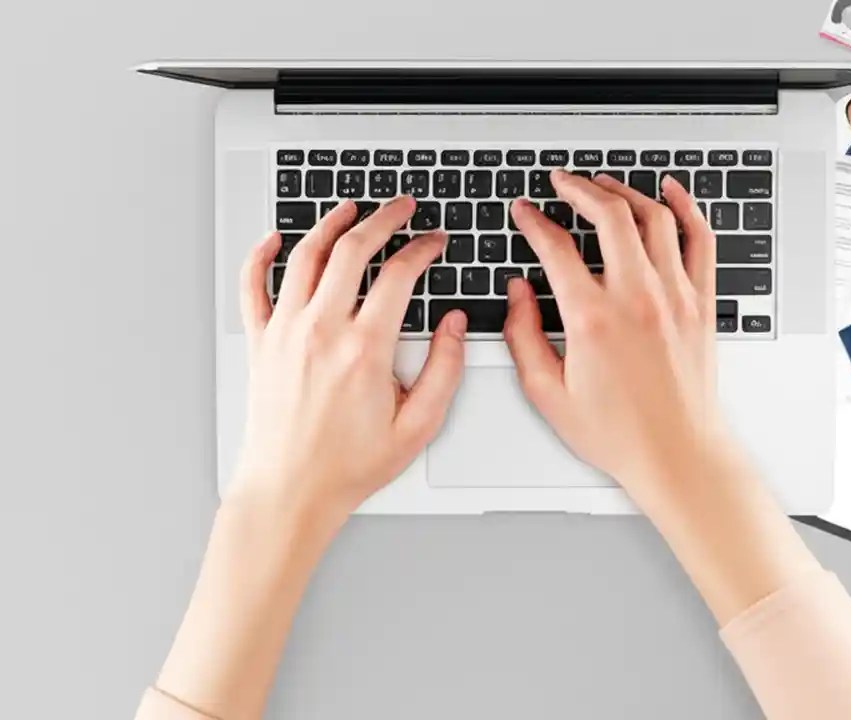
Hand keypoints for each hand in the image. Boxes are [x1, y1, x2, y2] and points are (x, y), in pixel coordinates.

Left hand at [234, 196, 466, 518]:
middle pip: (353, 249)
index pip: (399, 274)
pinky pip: (254, 285)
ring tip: (351, 209)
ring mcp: (286, 332)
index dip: (423, 248)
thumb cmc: (349, 465)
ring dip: (331, 223)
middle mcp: (322, 331)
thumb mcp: (418, 426)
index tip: (434, 241)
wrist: (290, 491)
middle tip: (401, 207)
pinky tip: (275, 239)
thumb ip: (445, 370)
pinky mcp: (262, 343)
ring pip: (306, 256)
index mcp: (365, 349)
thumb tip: (454, 326)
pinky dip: (262, 254)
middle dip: (383, 218)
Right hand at [504, 171, 723, 509]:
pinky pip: (699, 239)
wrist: (676, 453)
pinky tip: (670, 191)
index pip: (556, 247)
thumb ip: (524, 335)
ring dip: (624, 192)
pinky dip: (685, 207)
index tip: (524, 212)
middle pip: (608, 215)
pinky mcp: (701, 303)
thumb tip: (518, 293)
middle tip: (561, 183)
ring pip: (653, 218)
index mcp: (593, 318)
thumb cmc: (618, 432)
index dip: (533, 221)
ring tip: (603, 184)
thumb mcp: (548, 392)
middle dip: (578, 188)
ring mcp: (675, 295)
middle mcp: (637, 297)